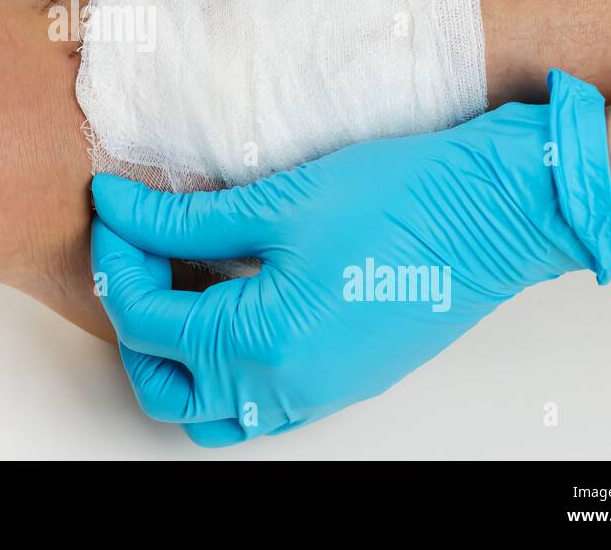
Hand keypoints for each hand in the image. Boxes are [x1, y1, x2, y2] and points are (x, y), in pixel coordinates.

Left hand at [90, 70, 610, 445]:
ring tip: (177, 279)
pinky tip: (226, 298)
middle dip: (134, 320)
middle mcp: (283, 390)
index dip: (116, 260)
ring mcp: (315, 395)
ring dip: (176, 353)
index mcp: (260, 348)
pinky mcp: (338, 383)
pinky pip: (256, 400)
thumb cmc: (402, 203)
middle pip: (164, 384)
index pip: (144, 321)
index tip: (115, 211)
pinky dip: (222, 362)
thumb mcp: (275, 204)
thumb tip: (120, 210)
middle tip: (137, 252)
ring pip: (209, 406)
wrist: (495, 214)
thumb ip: (182, 220)